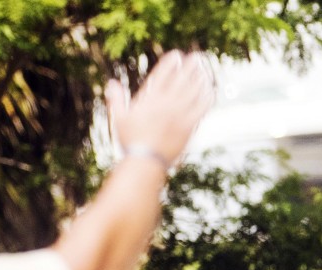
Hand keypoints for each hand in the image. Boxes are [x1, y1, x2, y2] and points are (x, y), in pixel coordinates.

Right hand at [106, 51, 215, 166]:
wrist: (145, 162)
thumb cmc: (130, 141)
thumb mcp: (119, 119)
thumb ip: (116, 99)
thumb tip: (111, 83)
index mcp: (150, 98)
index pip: (164, 71)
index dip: (172, 60)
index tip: (177, 55)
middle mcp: (166, 102)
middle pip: (184, 76)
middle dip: (192, 64)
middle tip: (197, 57)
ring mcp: (179, 113)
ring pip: (196, 88)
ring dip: (202, 77)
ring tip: (205, 72)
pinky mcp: (189, 124)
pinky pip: (203, 105)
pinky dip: (207, 96)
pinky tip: (209, 91)